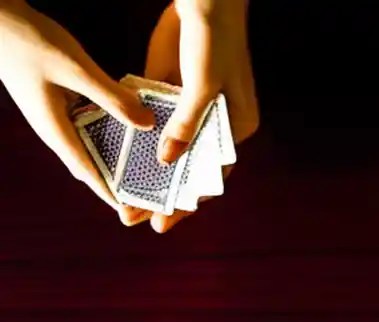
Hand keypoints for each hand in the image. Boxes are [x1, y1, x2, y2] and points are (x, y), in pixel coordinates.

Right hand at [0, 1, 153, 214]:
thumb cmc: (29, 42)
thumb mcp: (76, 70)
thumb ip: (112, 97)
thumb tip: (148, 125)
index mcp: (55, 130)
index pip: (88, 173)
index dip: (110, 194)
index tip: (131, 212)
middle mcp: (55, 128)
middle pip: (91, 164)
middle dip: (117, 180)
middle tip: (147, 192)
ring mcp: (55, 114)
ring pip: (92, 143)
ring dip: (116, 155)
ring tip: (148, 165)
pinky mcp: (59, 99)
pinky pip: (89, 123)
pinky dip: (110, 129)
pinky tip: (133, 125)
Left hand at [127, 0, 257, 232]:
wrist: (204, 2)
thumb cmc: (215, 44)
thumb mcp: (203, 88)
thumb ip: (185, 125)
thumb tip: (166, 160)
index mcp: (236, 128)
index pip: (211, 174)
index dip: (187, 200)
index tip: (165, 221)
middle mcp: (216, 124)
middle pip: (189, 167)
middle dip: (165, 194)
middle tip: (139, 220)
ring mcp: (193, 110)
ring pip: (171, 149)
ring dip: (150, 172)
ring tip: (126, 197)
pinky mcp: (172, 93)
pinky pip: (156, 125)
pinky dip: (141, 142)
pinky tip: (121, 160)